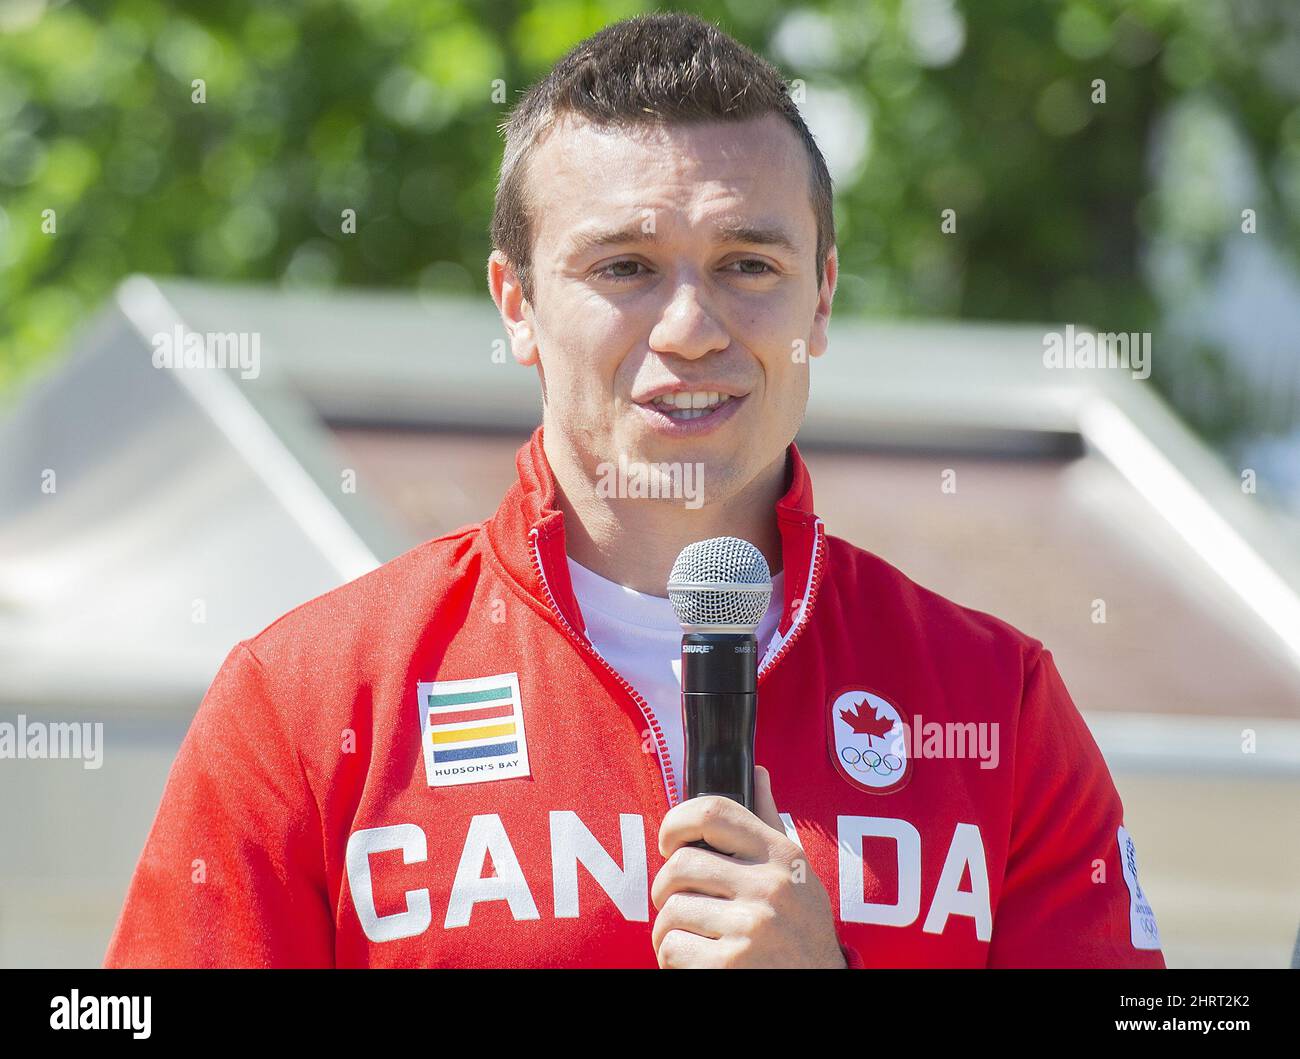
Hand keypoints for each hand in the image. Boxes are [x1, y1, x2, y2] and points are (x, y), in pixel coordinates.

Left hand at [650, 764, 846, 967]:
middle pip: (680, 866)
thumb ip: (770, 824)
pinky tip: (696, 962)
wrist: (821, 987)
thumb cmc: (802, 932)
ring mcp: (750, 927)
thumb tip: (757, 773)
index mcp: (780, 856)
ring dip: (668, 930)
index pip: (713, 811)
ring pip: (671, 911)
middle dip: (665, 889)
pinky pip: (671, 948)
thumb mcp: (798, 875)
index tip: (668, 843)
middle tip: (675, 904)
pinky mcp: (729, 965)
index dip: (676, 821)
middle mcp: (769, 887)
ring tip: (691, 938)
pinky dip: (672, 959)